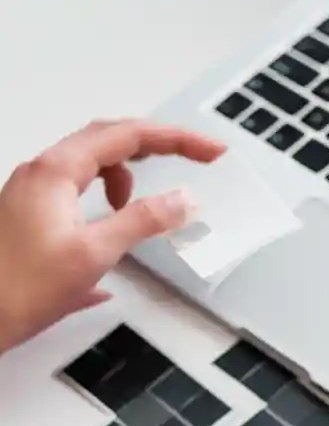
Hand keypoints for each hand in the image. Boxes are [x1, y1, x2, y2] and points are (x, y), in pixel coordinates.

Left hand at [0, 120, 224, 352]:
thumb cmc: (19, 289)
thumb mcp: (95, 254)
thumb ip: (143, 221)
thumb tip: (184, 199)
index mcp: (56, 173)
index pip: (126, 136)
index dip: (176, 139)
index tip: (212, 151)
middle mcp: (40, 174)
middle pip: (107, 140)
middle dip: (155, 146)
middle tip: (196, 158)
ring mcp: (30, 194)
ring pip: (89, 166)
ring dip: (125, 178)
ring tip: (143, 211)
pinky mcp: (27, 216)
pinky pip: (75, 191)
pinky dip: (105, 199)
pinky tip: (114, 235)